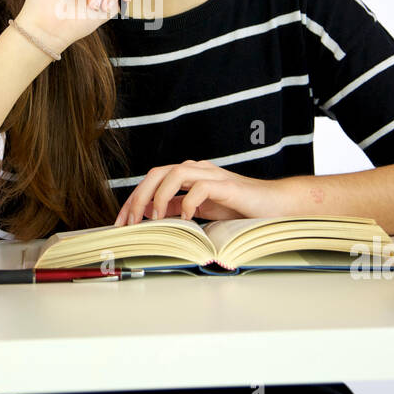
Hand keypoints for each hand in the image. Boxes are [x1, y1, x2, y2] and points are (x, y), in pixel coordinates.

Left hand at [112, 160, 284, 224]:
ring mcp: (212, 175)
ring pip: (175, 174)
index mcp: (188, 175)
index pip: (151, 180)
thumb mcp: (200, 209)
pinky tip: (188, 218)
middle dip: (138, 197)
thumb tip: (147, 212)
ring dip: (160, 197)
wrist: (273, 204)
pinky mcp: (227, 185)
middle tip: (130, 222)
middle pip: (157, 173)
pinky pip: (201, 188)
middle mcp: (196, 170)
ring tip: (156, 218)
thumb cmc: (238, 207)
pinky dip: (189, 202)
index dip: (132, 200)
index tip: (120, 223)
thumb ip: (176, 207)